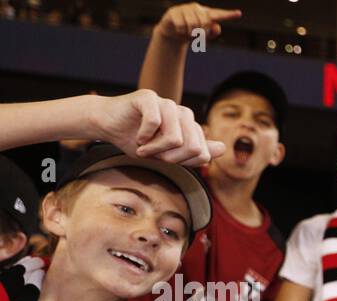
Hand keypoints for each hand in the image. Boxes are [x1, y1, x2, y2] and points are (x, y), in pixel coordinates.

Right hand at [95, 89, 224, 165]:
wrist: (109, 126)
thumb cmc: (137, 140)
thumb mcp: (168, 155)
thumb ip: (196, 154)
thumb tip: (223, 148)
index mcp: (190, 126)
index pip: (202, 154)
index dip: (182, 163)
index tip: (165, 159)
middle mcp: (183, 112)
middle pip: (193, 147)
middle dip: (171, 158)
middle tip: (152, 155)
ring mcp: (167, 103)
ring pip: (176, 138)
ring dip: (156, 149)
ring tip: (143, 146)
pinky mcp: (149, 97)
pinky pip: (155, 122)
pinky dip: (144, 136)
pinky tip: (137, 135)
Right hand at [155, 3, 240, 41]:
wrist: (174, 33)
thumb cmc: (192, 32)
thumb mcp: (204, 35)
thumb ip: (213, 32)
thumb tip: (216, 26)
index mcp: (206, 13)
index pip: (219, 15)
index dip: (229, 15)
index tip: (239, 14)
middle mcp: (196, 8)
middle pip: (203, 22)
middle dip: (199, 31)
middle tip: (194, 33)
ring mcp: (184, 8)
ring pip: (191, 24)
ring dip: (189, 32)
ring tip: (187, 30)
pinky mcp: (173, 12)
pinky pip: (180, 24)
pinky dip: (180, 30)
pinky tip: (178, 28)